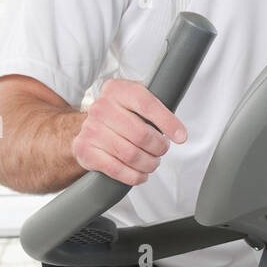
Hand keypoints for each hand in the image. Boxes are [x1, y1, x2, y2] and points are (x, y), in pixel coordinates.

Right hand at [71, 78, 187, 187]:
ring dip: (149, 164)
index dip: (167, 122)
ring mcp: (91, 130)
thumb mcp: (134, 103)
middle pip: (141, 134)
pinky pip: (117, 169)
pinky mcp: (86, 151)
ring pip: (131, 155)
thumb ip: (154, 108)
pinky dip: (135, 176)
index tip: (180, 137)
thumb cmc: (119, 117)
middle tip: (161, 150)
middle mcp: (101, 108)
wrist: (88, 130)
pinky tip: (140, 174)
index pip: (146, 104)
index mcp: (116, 90)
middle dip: (159, 147)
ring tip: (152, 162)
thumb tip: (178, 131)